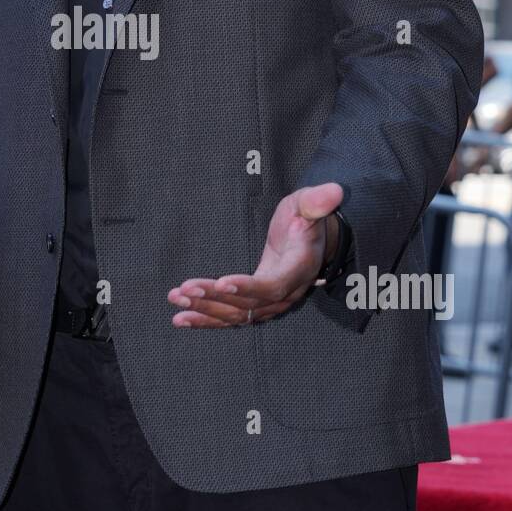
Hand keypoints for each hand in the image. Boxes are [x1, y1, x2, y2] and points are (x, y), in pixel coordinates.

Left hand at [167, 182, 343, 327]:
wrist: (306, 241)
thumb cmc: (303, 219)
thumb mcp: (308, 204)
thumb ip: (316, 201)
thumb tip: (335, 191)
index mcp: (299, 269)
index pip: (273, 285)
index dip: (249, 287)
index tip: (221, 283)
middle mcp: (285, 293)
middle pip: (248, 305)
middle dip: (215, 298)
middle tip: (186, 289)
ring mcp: (270, 304)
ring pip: (236, 315)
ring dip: (205, 310)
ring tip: (176, 301)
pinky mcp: (255, 306)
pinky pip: (230, 318)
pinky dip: (206, 320)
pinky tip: (181, 318)